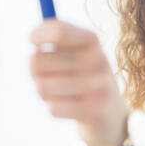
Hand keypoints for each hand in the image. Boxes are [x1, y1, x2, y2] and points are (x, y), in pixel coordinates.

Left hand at [29, 19, 131, 145]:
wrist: (112, 114)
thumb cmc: (81, 78)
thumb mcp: (72, 54)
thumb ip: (51, 43)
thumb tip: (34, 47)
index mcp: (91, 41)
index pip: (58, 31)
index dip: (38, 35)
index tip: (32, 41)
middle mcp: (98, 59)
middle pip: (38, 60)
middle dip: (34, 72)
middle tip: (47, 77)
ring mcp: (99, 86)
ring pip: (42, 87)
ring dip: (43, 93)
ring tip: (58, 94)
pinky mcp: (95, 111)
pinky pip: (53, 109)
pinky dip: (54, 109)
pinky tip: (68, 108)